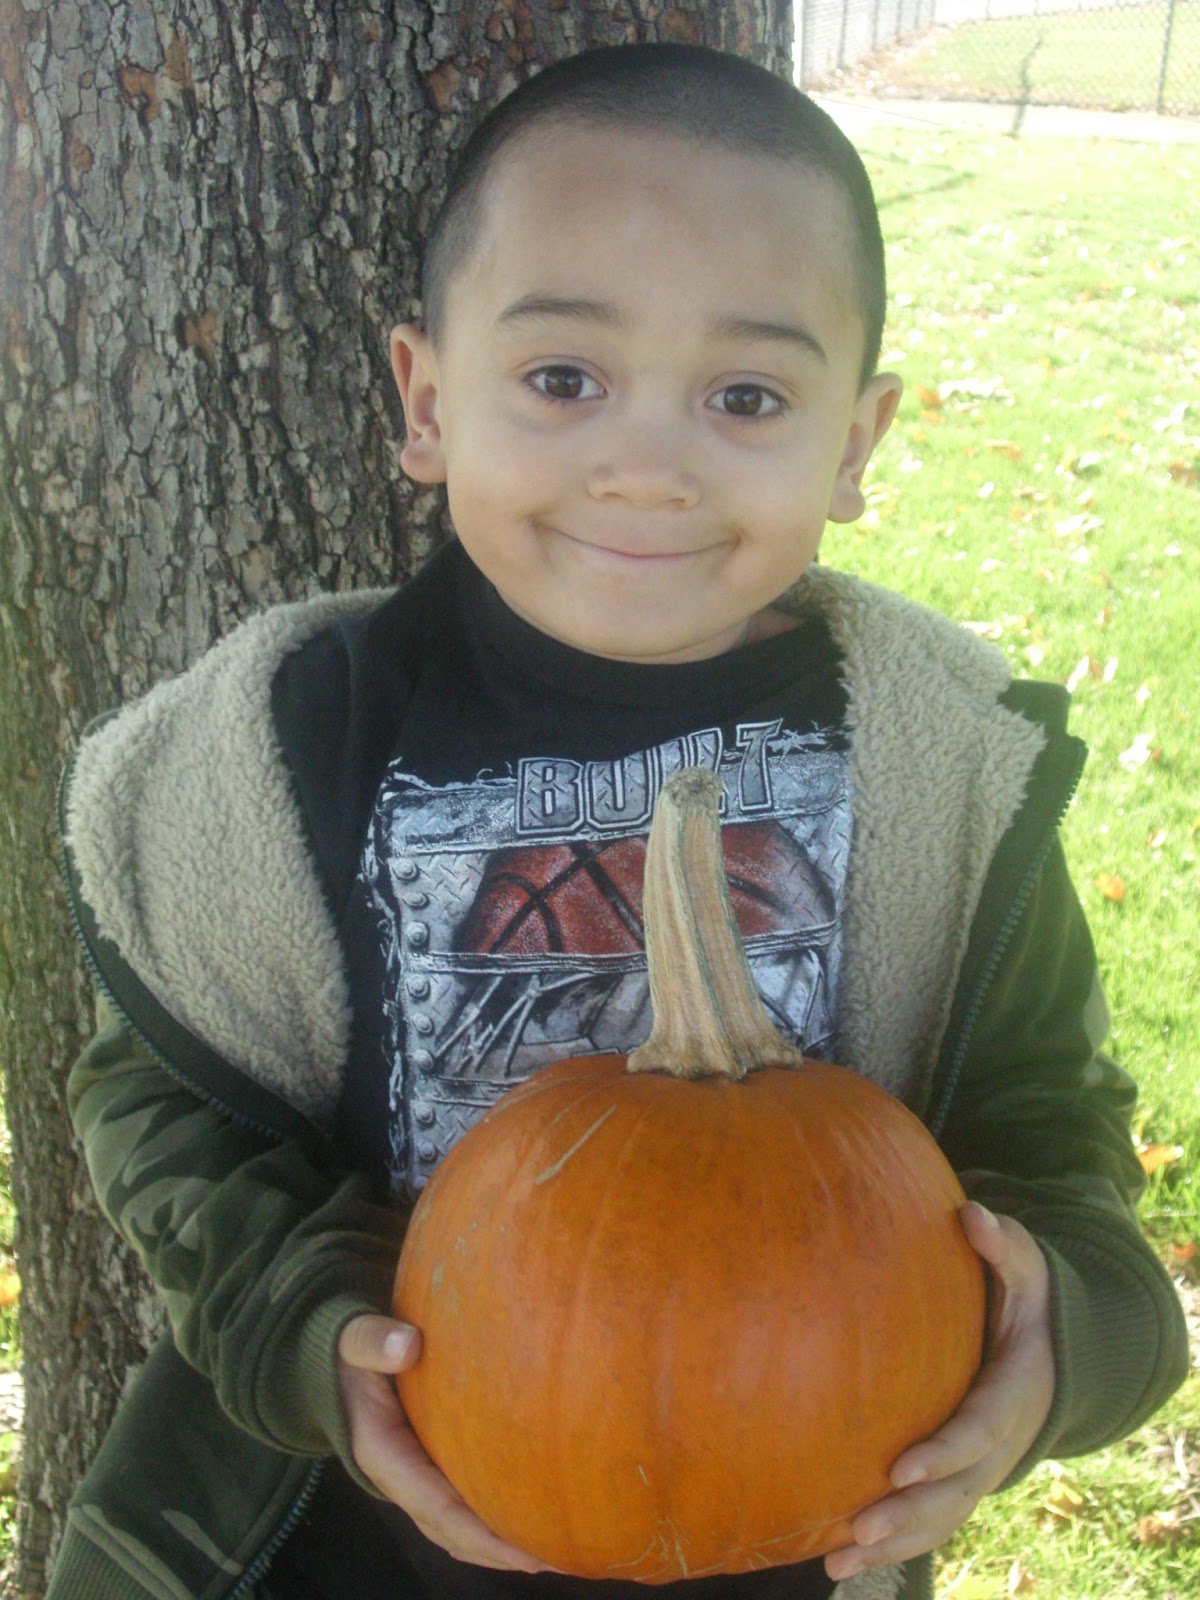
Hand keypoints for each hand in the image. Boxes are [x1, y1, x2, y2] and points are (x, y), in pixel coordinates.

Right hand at [337, 1314, 553, 1572]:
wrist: (335, 1360)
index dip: (481, 1533)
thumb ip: (373, 1341)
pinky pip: (458, 1506)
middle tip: (558, 1557)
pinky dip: (489, 1522)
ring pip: (456, 1527)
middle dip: (501, 1550)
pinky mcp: (425, 1468)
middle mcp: (398, 1478)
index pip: (437, 1507)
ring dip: (499, 1544)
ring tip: (553, 1549)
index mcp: (382, 1453)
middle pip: (452, 1531)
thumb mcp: (355, 1341)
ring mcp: (412, 1478)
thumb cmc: (350, 1349)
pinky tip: (527, 1519)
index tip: (524, 1550)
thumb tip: (408, 1345)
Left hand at [825, 1202, 1054, 1582]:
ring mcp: (979, 1471)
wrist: (1052, 1352)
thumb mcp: (1026, 1267)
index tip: (901, 1466)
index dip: (943, 1453)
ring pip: (939, 1521)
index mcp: (1012, 1396)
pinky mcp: (958, 1481)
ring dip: (892, 1547)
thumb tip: (970, 1214)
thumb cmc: (1027, 1300)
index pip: (976, 1432)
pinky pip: (927, 1524)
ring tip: (838, 1563)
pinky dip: (889, 1550)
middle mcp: (998, 1446)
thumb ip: (1002, 1244)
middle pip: (954, 1493)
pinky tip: (837, 1566)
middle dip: (908, 1515)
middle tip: (859, 1528)